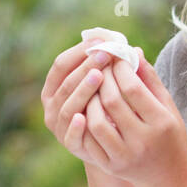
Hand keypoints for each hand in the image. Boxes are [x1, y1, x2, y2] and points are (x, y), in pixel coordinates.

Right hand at [41, 36, 117, 169]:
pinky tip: (83, 117)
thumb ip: (111, 68)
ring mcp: (59, 127)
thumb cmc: (109, 108)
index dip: (79, 51)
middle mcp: (53, 106)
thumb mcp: (109, 86)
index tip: (100, 41)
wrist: (113, 145)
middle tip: (105, 54)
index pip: (62, 64)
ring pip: (68, 106)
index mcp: (56, 87)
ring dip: (82, 90)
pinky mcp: (71, 145)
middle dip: (85, 67)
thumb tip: (133, 48)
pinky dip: (75, 127)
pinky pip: (71, 136)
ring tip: (99, 76)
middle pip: (66, 83)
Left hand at [83, 52, 186, 186]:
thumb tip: (132, 51)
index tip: (115, 58)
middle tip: (100, 66)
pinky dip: (84, 121)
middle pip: (112, 102)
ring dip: (90, 99)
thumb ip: (150, 80)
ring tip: (93, 87)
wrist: (168, 175)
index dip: (120, 69)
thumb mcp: (167, 106)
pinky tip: (86, 107)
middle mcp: (143, 140)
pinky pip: (89, 140)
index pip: (133, 88)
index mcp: (161, 123)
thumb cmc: (169, 134)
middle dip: (102, 78)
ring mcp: (124, 155)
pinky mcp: (111, 166)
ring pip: (96, 121)